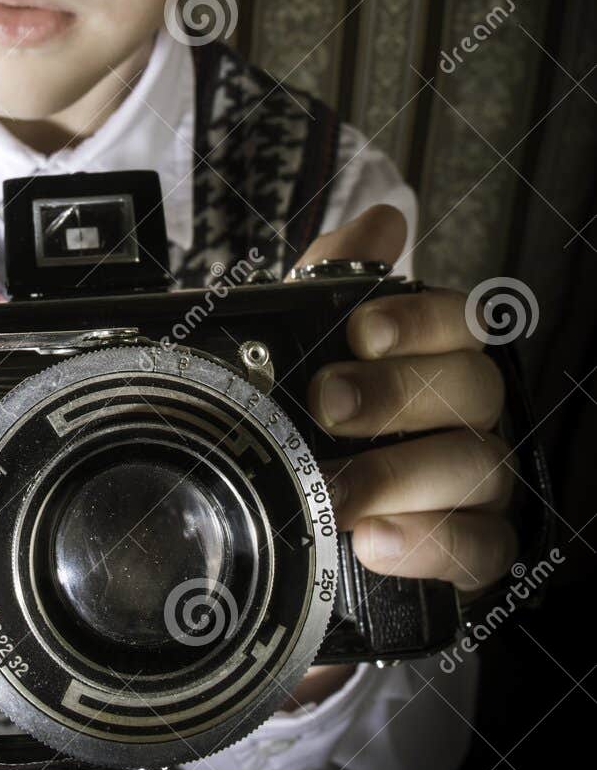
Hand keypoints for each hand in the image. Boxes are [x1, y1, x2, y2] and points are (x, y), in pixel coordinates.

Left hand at [279, 203, 517, 710]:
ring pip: (478, 466)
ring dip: (401, 475)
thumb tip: (382, 222)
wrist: (290, 509)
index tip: (360, 332)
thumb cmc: (311, 414)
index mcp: (437, 353)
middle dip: (398, 395)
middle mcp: (469, 413)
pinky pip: (480, 547)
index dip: (419, 320)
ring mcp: (478, 481)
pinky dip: (428, 545)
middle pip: (473, 389)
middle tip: (326, 405)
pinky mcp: (470, 548)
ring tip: (335, 489)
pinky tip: (372, 540)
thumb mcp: (304, 340)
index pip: (462, 319)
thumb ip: (338, 277)